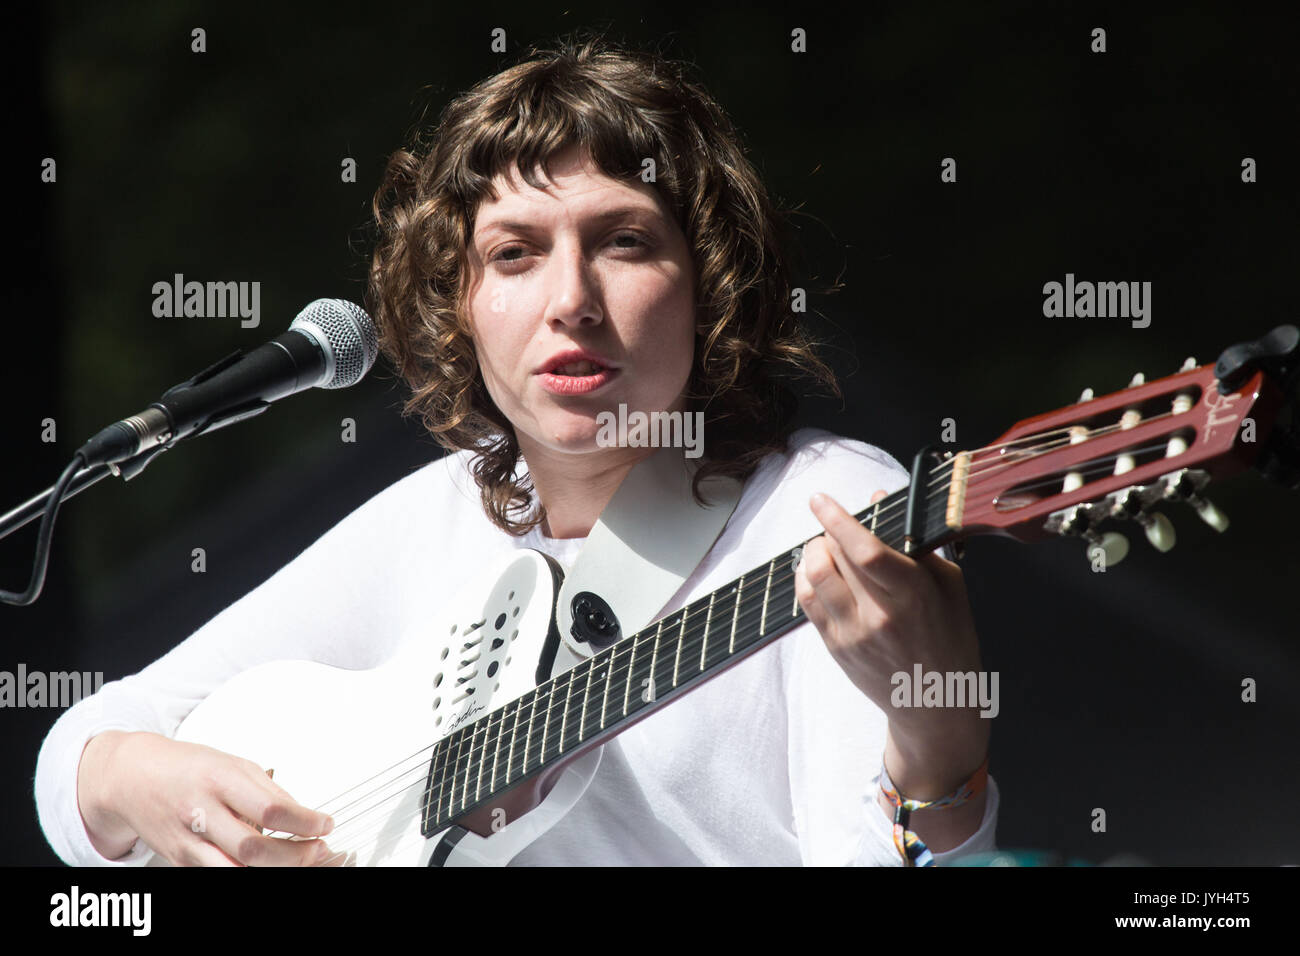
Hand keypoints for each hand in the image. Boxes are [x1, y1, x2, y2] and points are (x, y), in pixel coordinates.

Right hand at [78, 731, 339, 865]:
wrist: (132, 778)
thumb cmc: (185, 767)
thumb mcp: (233, 764)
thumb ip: (268, 790)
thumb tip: (304, 814)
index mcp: (219, 779)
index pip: (270, 808)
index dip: (305, 821)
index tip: (325, 824)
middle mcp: (200, 812)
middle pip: (253, 848)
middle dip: (294, 855)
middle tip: (318, 849)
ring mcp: (187, 841)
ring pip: (235, 870)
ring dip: (273, 871)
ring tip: (298, 862)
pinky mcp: (180, 862)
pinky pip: (219, 875)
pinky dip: (248, 874)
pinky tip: (268, 867)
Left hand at [793, 490, 989, 798]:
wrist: (936, 705)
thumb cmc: (950, 640)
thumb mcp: (951, 586)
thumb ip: (915, 542)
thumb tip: (879, 500)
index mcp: (914, 596)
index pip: (865, 550)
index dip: (838, 520)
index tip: (820, 499)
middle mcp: (879, 616)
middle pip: (833, 558)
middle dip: (827, 532)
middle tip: (834, 525)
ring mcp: (852, 634)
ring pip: (812, 577)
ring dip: (813, 552)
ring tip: (825, 547)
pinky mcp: (835, 647)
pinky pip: (806, 602)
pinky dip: (806, 578)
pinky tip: (819, 572)